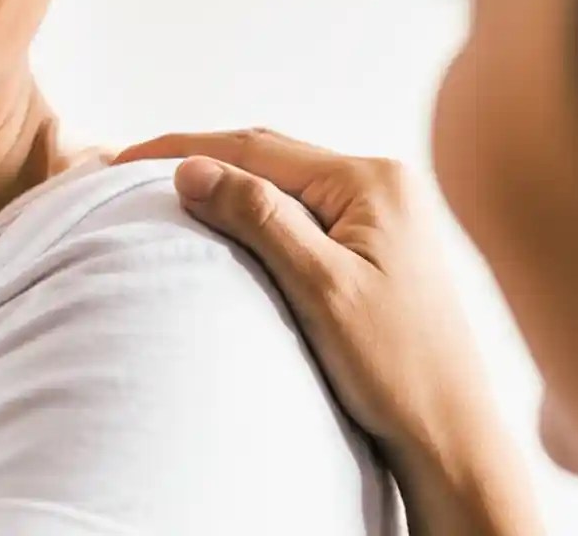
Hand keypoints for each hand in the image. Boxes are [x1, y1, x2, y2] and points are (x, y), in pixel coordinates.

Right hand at [115, 129, 541, 535]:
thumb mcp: (321, 288)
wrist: (451, 430)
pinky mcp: (384, 246)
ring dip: (236, 186)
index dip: (189, 148)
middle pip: (276, 158)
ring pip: (292, 186)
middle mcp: (386, 185)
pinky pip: (311, 213)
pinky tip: (236, 226)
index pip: (261, 148)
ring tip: (175, 194)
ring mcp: (388, 215)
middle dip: (208, 159)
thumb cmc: (398, 367)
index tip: (125, 160)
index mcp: (374, 182)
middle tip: (136, 171)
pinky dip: (266, 214)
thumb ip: (260, 219)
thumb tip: (193, 168)